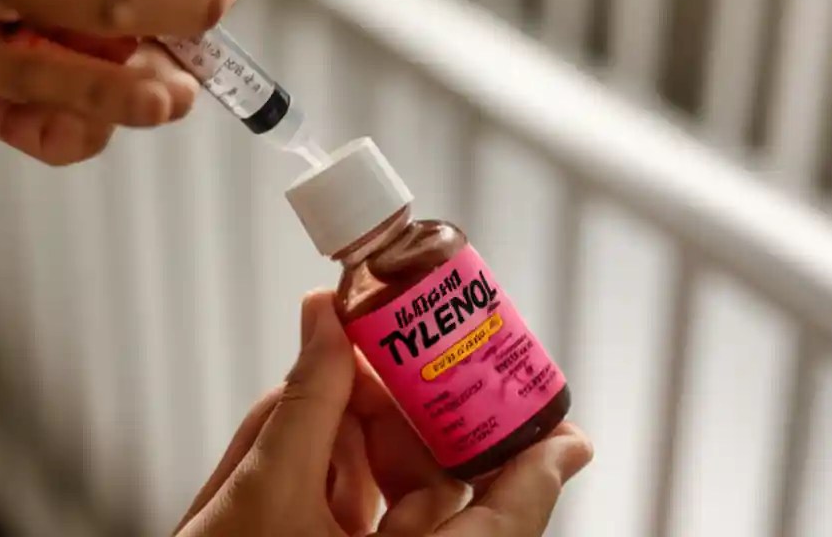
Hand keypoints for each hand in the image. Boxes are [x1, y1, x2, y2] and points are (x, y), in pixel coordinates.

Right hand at [176, 292, 592, 535]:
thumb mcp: (261, 486)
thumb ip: (306, 398)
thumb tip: (327, 315)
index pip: (505, 524)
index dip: (539, 473)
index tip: (570, 434)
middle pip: (437, 494)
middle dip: (398, 419)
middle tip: (368, 356)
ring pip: (395, 504)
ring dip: (357, 443)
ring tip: (314, 391)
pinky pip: (360, 522)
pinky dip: (336, 478)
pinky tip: (303, 441)